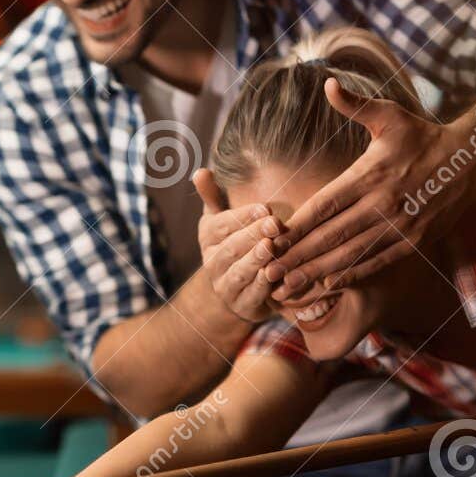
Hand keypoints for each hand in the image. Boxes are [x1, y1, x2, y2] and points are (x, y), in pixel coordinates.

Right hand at [193, 169, 284, 322]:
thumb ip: (212, 196)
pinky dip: (262, 285)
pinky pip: (251, 294)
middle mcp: (212, 262)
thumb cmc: (234, 243)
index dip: (243, 217)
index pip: (222, 225)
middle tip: (275, 224)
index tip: (265, 208)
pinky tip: (275, 273)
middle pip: (231, 248)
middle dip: (253, 235)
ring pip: (238, 271)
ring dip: (255, 260)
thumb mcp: (220, 219)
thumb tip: (200, 171)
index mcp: (208, 237)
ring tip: (272, 247)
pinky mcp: (241, 305)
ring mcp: (225, 285)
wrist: (236, 289)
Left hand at [270, 79, 473, 301]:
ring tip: (289, 286)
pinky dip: (351, 276)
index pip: (325, 206)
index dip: (296, 226)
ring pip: (351, 255)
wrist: (472, 159)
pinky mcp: (414, 242)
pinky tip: (326, 285)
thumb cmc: (422, 135)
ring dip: (318, 273)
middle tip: (269, 272)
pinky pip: (376, 263)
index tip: (271, 241)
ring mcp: (400, 227)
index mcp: (370, 175)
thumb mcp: (390, 115)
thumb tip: (328, 85)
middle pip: (331, 236)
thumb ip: (356, 105)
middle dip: (298, 256)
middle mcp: (383, 204)